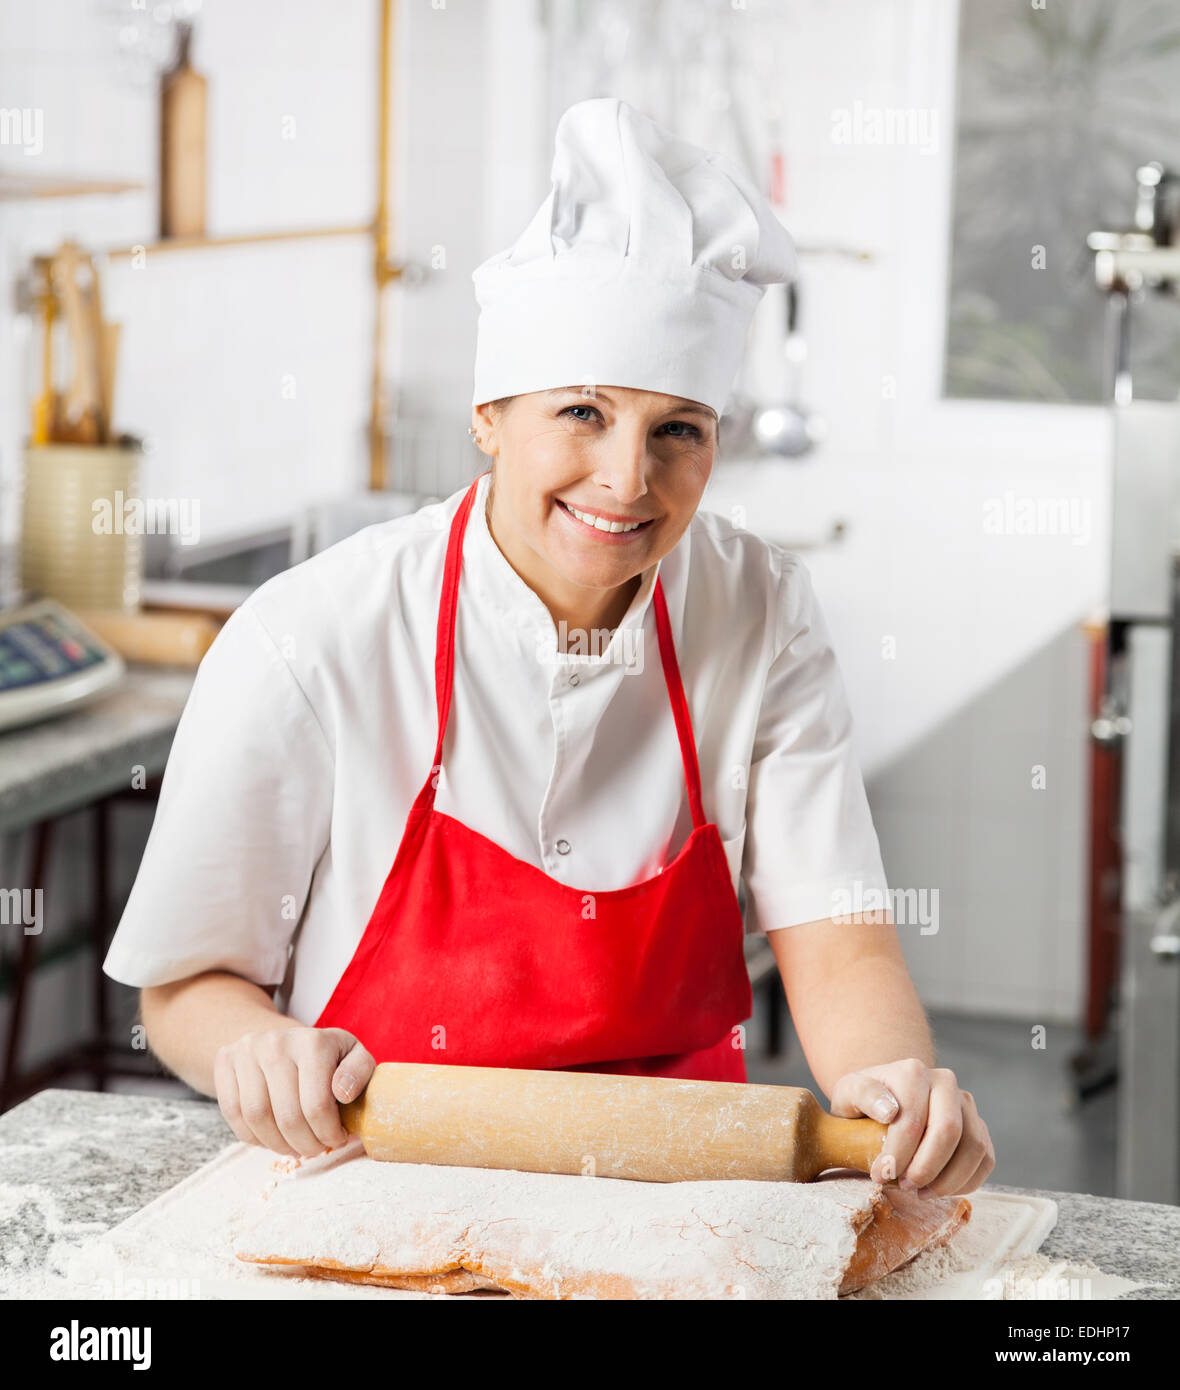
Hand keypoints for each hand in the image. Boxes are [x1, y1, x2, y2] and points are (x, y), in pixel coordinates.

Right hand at [214, 1025, 374, 1156]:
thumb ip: (359, 1072)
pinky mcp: (225, 1060)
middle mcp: (276, 1042)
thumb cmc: (325, 1055)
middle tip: (316, 1148)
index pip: (317, 1105)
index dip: (329, 1133)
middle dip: (306, 1144)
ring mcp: (247, 1051)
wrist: (282, 1037)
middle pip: (287, 1116)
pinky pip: (233, 1113)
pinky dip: (253, 1136)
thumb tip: (343, 1093)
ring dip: (278, 1145)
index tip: (337, 1138)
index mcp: (313, 1041)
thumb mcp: (353, 1055)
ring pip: (256, 1118)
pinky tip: (272, 1137)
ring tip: (295, 1146)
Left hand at [830, 1059, 994, 1196]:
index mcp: (912, 1071)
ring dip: (948, 1180)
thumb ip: (862, 1095)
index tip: (880, 1176)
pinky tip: (939, 1190)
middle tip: (904, 1187)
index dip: (897, 1154)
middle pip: (948, 1130)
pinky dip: (966, 1182)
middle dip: (926, 1168)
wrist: (888, 1100)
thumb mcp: (849, 1093)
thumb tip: (889, 1111)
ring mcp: (966, 1104)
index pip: (912, 1118)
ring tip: (921, 1192)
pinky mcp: (979, 1126)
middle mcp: (944, 1082)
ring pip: (974, 1146)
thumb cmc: (866, 1102)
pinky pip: (985, 1159)